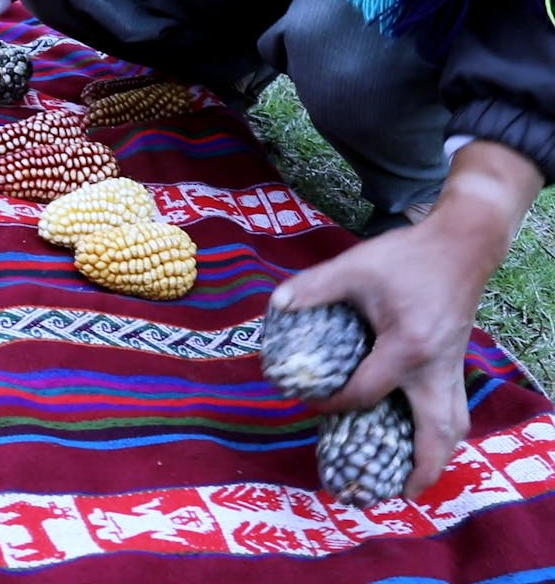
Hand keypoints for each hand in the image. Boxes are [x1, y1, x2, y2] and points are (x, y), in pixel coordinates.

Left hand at [268, 220, 476, 498]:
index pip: (364, 393)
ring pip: (455, 423)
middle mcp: (435, 366)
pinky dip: (444, 431)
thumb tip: (274, 305)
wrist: (462, 243)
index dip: (331, 404)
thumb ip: (312, 288)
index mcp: (405, 347)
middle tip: (399, 493)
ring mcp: (453, 366)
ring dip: (438, 454)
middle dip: (422, 466)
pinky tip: (425, 439)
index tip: (309, 403)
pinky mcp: (457, 362)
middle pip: (435, 431)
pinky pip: (455, 407)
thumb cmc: (406, 256)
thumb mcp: (352, 266)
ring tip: (417, 480)